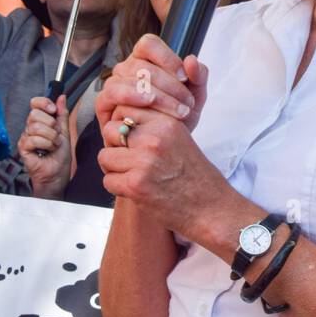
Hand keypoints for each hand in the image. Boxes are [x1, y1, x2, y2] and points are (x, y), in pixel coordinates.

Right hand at [18, 95, 71, 199]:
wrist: (58, 175)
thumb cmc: (60, 157)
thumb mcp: (65, 132)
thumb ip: (62, 115)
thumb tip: (61, 97)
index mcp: (40, 122)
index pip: (35, 103)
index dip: (44, 103)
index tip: (53, 110)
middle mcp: (30, 128)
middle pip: (34, 113)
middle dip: (51, 125)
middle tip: (56, 136)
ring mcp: (25, 138)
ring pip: (35, 127)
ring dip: (50, 137)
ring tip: (53, 145)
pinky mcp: (23, 148)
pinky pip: (33, 139)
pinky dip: (45, 144)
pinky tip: (48, 150)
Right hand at [96, 34, 208, 133]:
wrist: (163, 147)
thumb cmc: (177, 117)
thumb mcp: (195, 97)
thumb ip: (198, 76)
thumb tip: (191, 60)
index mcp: (145, 59)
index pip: (149, 44)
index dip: (167, 57)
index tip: (185, 77)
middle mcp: (126, 68)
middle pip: (142, 66)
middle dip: (170, 86)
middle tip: (188, 105)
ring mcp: (113, 84)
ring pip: (129, 80)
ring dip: (157, 95)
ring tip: (177, 111)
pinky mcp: (103, 103)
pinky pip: (111, 94)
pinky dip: (131, 97)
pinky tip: (148, 104)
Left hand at [97, 104, 237, 240]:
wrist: (210, 208)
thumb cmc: (195, 176)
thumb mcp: (179, 139)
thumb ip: (153, 127)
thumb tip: (119, 121)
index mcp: (166, 122)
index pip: (125, 108)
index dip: (124, 125)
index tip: (133, 140)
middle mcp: (154, 138)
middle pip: (111, 130)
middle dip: (115, 146)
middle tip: (130, 160)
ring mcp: (144, 161)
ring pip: (105, 156)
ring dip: (115, 169)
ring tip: (134, 176)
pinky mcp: (135, 185)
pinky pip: (108, 181)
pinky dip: (118, 188)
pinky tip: (137, 191)